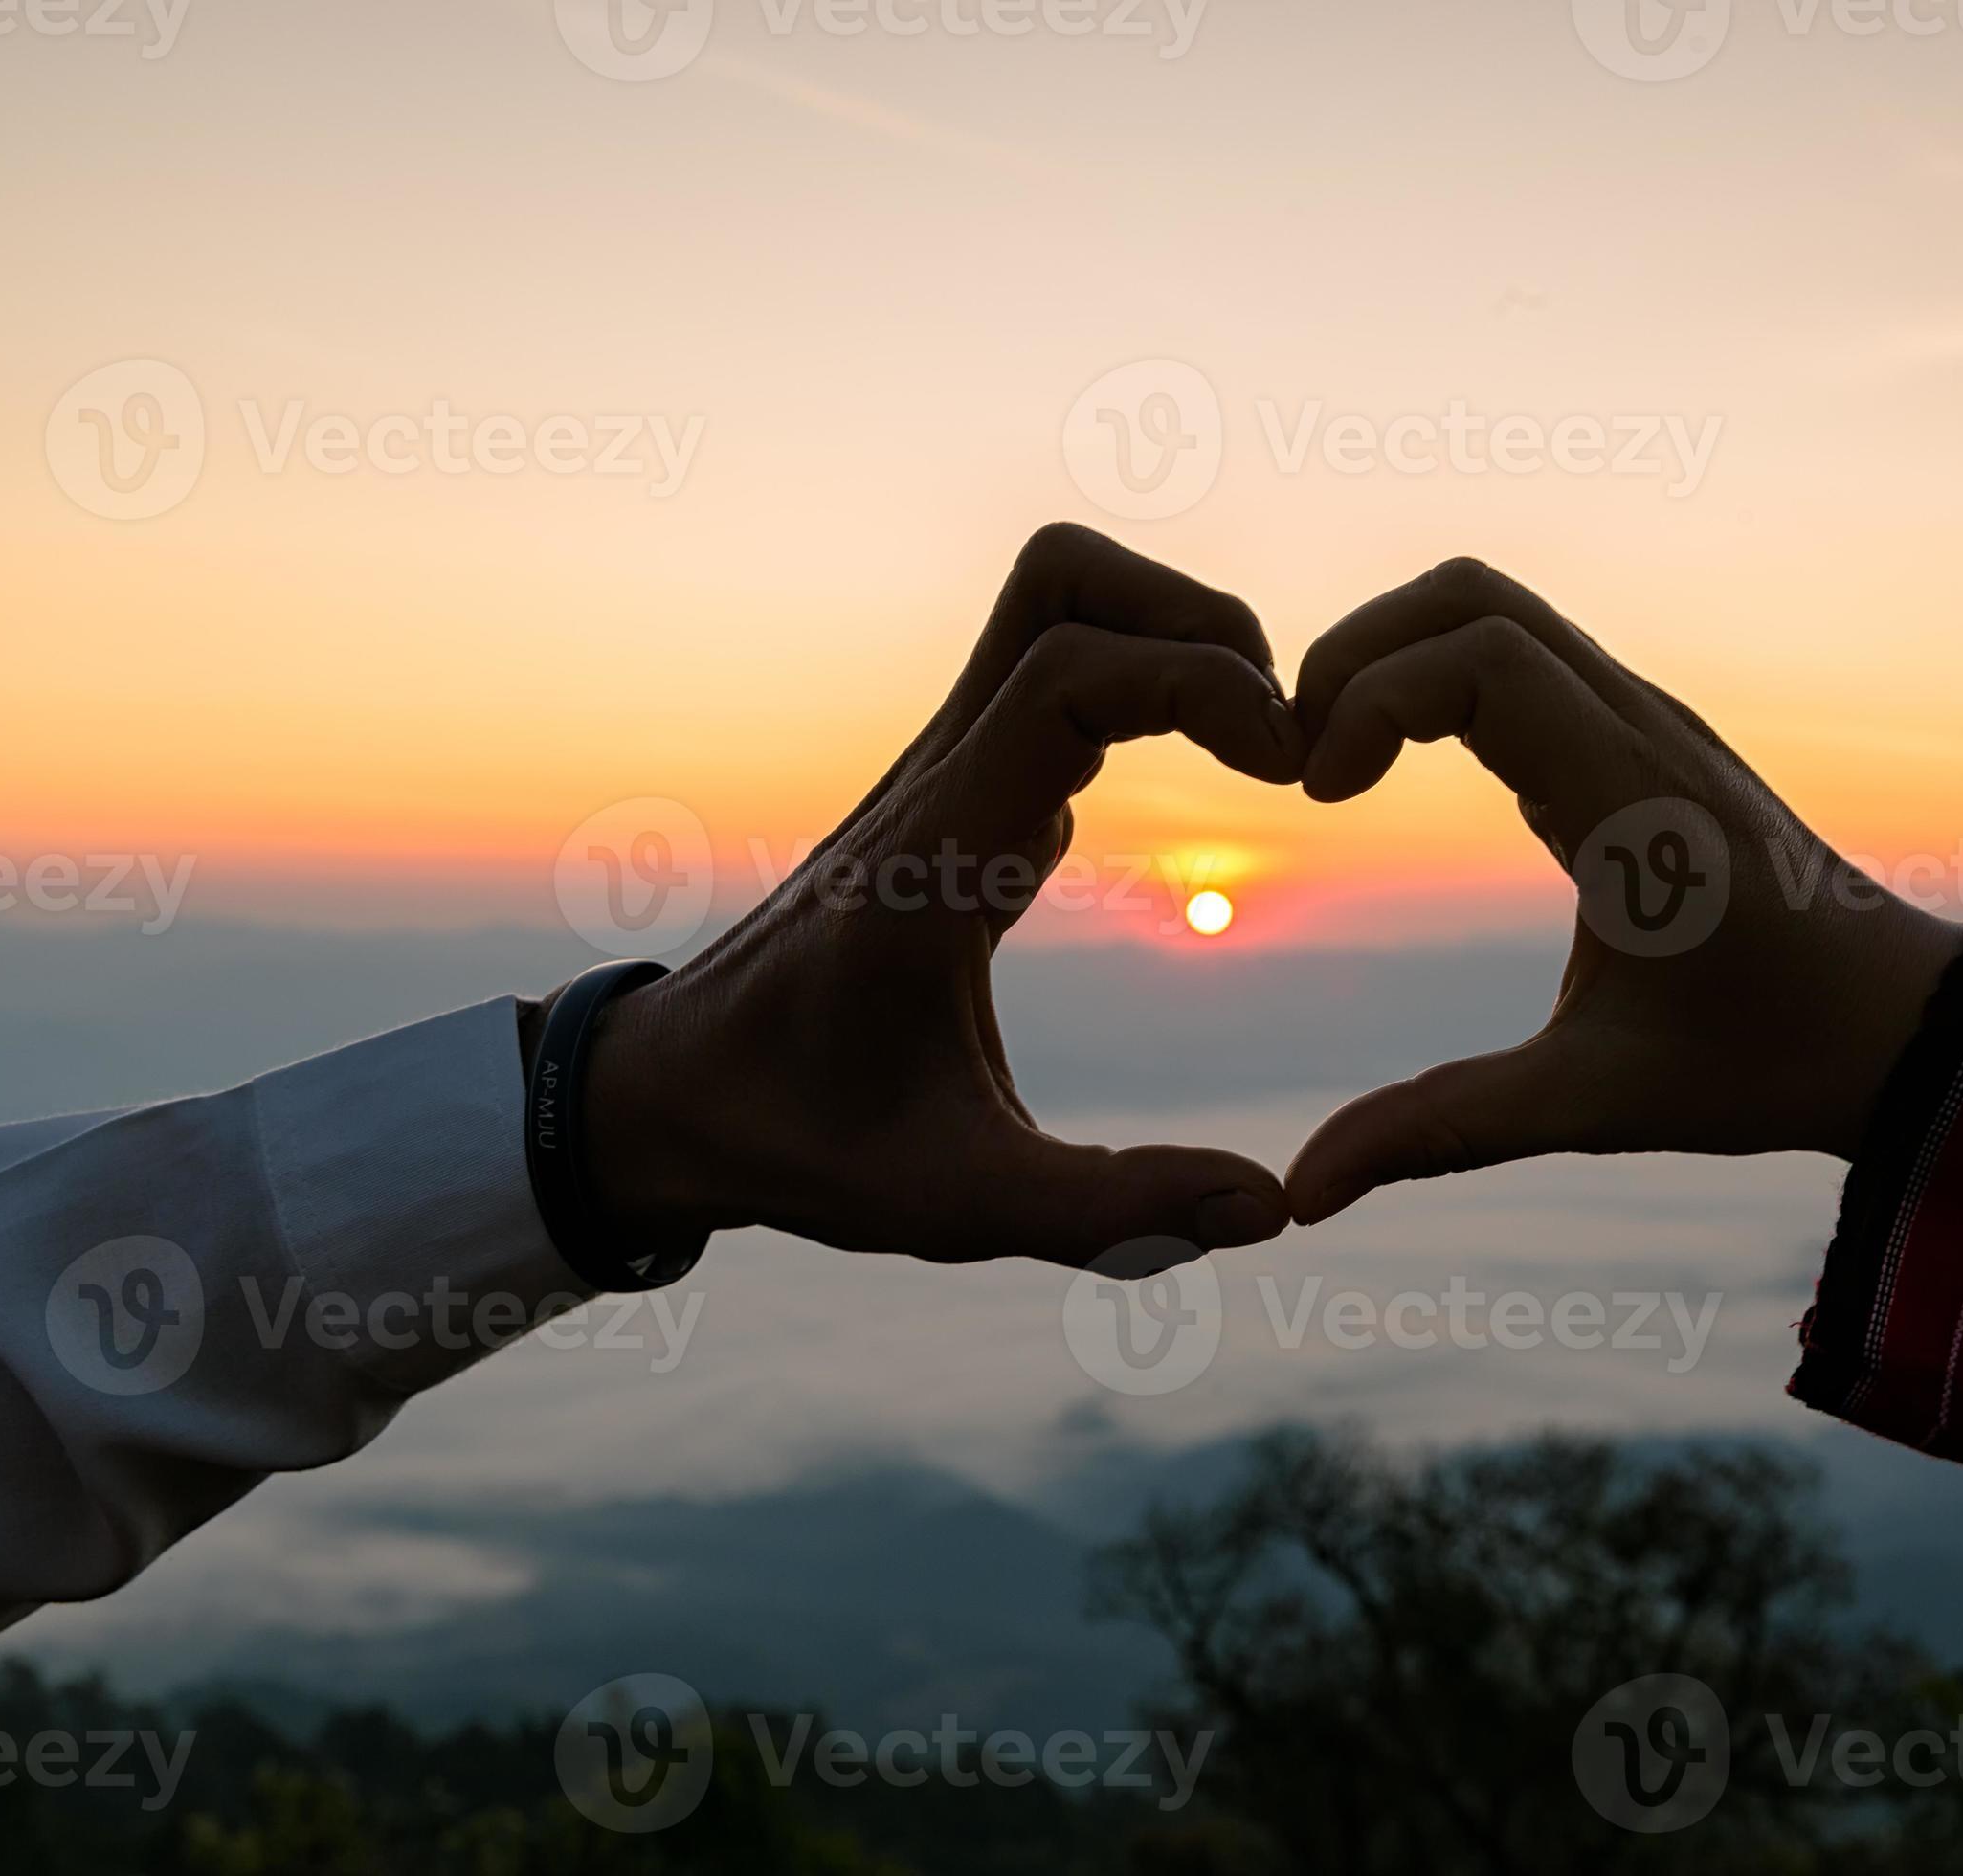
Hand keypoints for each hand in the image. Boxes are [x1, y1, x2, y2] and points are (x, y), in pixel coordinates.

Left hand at [574, 524, 1303, 1266]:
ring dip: (1171, 637)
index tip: (1287, 772)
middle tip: (1278, 738)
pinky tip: (1204, 789)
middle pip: (1062, 580)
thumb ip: (1111, 1214)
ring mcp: (943, 772)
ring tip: (1255, 747)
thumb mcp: (958, 1201)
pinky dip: (1146, 686)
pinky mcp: (957, 790)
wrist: (676, 1098)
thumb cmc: (807, 1144)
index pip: (1069, 673)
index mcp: (938, 854)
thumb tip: (1266, 1214)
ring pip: (1055, 604)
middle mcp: (938, 780)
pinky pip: (1056, 674)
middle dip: (1195, 620)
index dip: (1198, 682)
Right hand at [1284, 558, 1962, 1224]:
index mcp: (1634, 799)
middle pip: (1471, 594)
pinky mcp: (1642, 736)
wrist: (1900, 1027)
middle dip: (1359, 651)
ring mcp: (1648, 721)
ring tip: (1336, 764)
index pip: (1480, 657)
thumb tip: (1300, 1196)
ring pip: (1497, 609)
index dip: (1371, 697)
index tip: (1321, 794)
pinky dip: (1440, 679)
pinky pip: (1524, 655)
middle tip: (1302, 759)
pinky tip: (1399, 771)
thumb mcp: (1591, 1103)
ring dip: (1397, 658)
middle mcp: (1643, 731)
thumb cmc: (1764, 1063)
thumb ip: (1440, 1133)